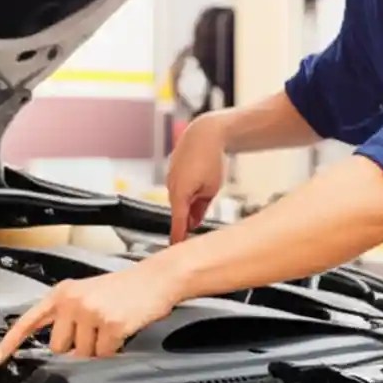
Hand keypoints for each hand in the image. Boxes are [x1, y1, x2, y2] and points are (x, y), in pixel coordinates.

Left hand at [0, 263, 182, 363]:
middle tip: (95, 326)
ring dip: (98, 345)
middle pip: (59, 347)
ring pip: (83, 352)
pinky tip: (121, 327)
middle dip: (77, 344)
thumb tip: (57, 343)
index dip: (11, 342)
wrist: (156, 278)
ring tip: (111, 322)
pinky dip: (114, 347)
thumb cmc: (125, 287)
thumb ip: (66, 313)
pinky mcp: (109, 323)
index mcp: (63, 292)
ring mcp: (90, 312)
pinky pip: (104, 353)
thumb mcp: (87, 292)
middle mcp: (72, 300)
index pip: (30, 320)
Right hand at [166, 115, 226, 242]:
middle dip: (186, 221)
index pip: (177, 222)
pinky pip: (179, 187)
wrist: (205, 133)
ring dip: (188, 204)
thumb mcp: (211, 189)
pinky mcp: (173, 170)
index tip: (176, 249)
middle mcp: (171, 187)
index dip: (177, 237)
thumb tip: (194, 220)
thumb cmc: (210, 159)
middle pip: (178, 211)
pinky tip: (198, 187)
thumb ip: (200, 208)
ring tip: (203, 199)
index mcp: (180, 194)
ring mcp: (171, 177)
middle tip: (193, 233)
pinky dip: (187, 192)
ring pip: (179, 199)